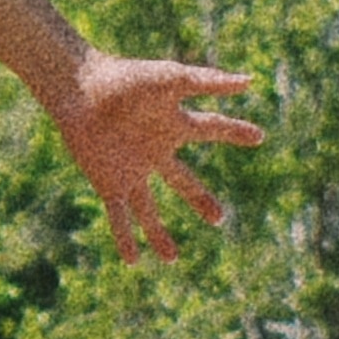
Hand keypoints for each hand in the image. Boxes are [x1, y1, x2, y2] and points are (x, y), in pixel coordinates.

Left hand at [45, 45, 261, 262]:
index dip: (236, 132)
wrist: (79, 88)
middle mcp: (154, 151)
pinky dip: (126, 238)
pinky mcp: (110, 182)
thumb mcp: (173, 78)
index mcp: (172, 124)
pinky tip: (133, 260)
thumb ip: (210, 82)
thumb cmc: (126, 79)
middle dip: (201, 200)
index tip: (259, 136)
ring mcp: (132, 170)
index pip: (212, 129)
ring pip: (149, 209)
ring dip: (159, 233)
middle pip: (183, 182)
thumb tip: (250, 82)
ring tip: (171, 259)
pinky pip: (120, 215)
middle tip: (218, 218)